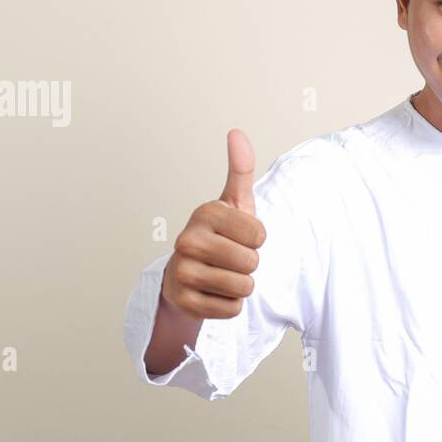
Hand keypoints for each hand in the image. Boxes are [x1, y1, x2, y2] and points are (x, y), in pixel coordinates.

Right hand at [161, 128, 266, 319]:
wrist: (190, 274)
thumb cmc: (220, 236)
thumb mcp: (233, 203)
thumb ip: (240, 170)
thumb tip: (236, 132)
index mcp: (204, 213)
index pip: (259, 235)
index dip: (257, 240)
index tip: (240, 236)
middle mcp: (187, 240)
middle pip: (251, 263)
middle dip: (250, 265)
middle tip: (232, 259)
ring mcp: (182, 271)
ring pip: (242, 287)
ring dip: (241, 286)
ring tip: (224, 275)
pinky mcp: (183, 301)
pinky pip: (231, 309)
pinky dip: (230, 305)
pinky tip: (214, 292)